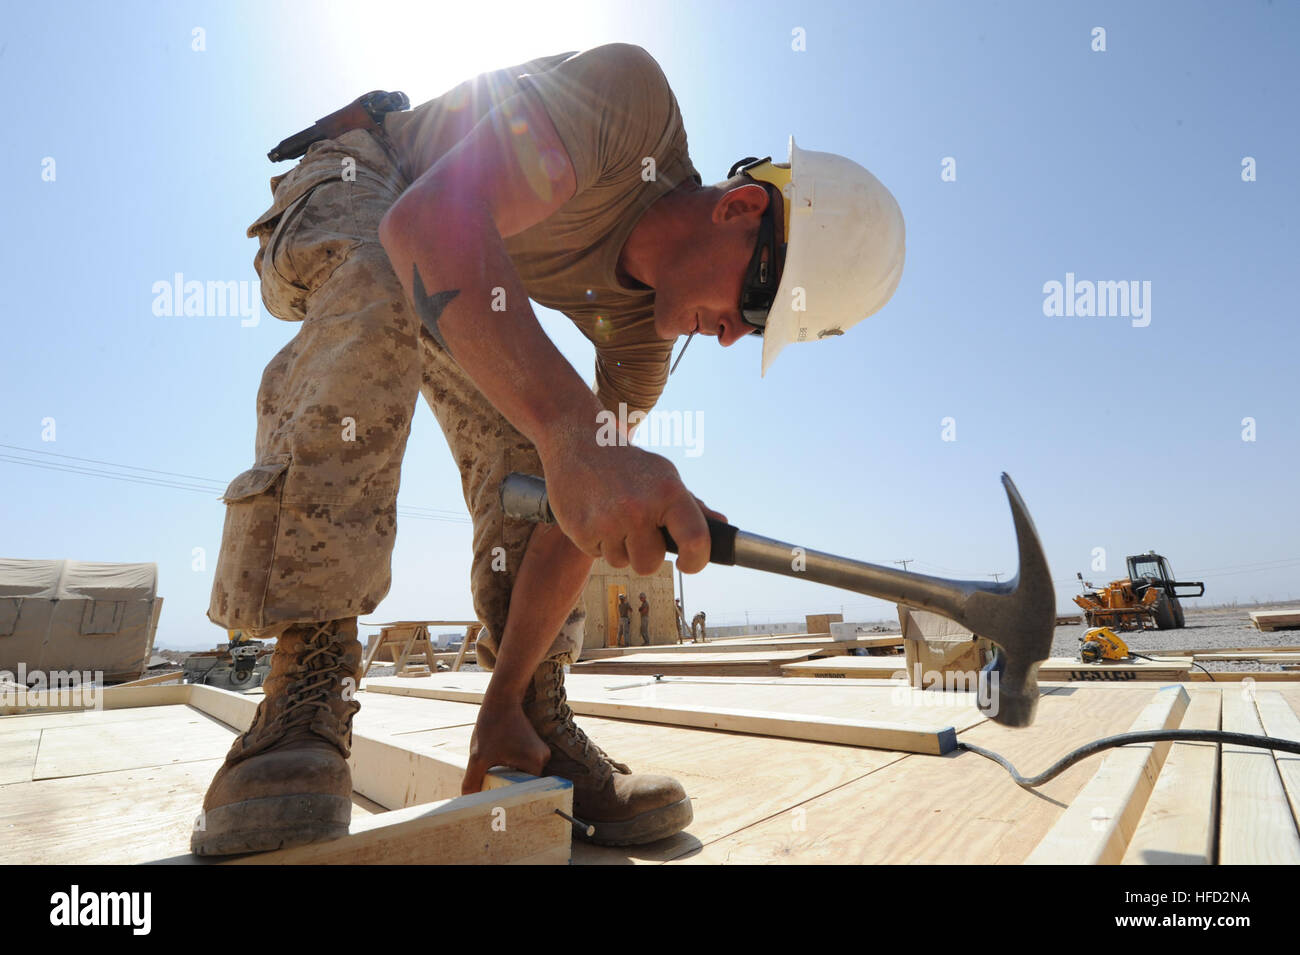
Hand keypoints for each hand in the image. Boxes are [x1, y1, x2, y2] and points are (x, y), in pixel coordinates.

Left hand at [461, 698, 551, 794]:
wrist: (501, 699)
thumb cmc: (491, 726)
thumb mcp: (478, 756)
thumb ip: (472, 780)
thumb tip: (467, 801)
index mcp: (536, 764)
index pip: (522, 793)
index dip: (507, 799)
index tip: (493, 803)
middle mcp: (544, 759)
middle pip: (523, 784)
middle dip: (506, 787)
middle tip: (489, 789)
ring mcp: (541, 752)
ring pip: (522, 774)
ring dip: (508, 775)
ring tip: (492, 773)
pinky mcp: (534, 746)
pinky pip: (522, 764)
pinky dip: (510, 766)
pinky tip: (498, 762)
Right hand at [539, 439, 721, 574]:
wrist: (578, 442)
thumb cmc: (629, 464)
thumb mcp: (664, 475)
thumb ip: (692, 506)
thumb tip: (722, 525)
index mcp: (668, 493)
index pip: (695, 540)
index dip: (696, 561)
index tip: (688, 563)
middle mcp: (639, 508)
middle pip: (651, 564)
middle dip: (646, 554)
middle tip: (638, 530)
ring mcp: (608, 521)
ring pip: (622, 562)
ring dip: (619, 547)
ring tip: (613, 516)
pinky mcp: (581, 530)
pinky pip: (597, 555)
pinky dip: (597, 541)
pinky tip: (595, 514)